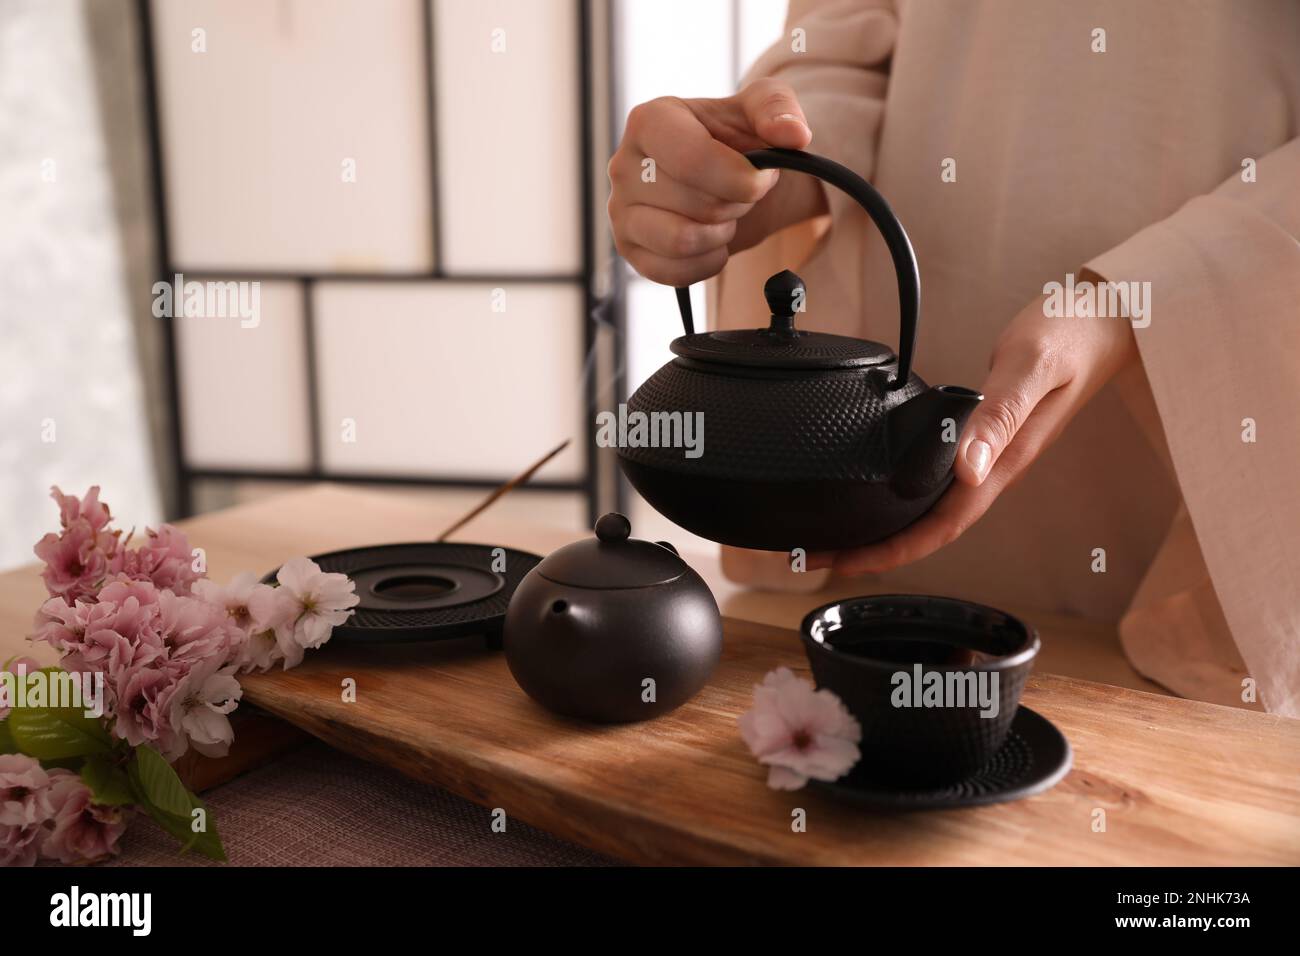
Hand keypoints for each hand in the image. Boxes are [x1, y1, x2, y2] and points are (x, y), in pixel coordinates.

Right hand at [608, 79, 826, 285]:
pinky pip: (674, 273)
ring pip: (682, 241)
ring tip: (725, 215)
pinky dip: (707, 263)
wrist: (719, 175)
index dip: (739, 178)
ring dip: (720, 233)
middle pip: (696, 203)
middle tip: (741, 192)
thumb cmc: (733, 139)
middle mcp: (624, 166)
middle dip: (736, 203)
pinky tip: (713, 240)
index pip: (691, 160)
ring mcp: (620, 212)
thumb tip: (794, 134)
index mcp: (649, 121)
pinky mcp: (629, 250)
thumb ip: (778, 109)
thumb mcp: (759, 110)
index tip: (761, 177)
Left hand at [814, 292, 1139, 575]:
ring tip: (836, 537)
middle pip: (927, 531)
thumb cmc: (1072, 335)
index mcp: (1002, 464)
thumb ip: (999, 417)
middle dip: (872, 552)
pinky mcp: (985, 439)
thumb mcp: (1030, 368)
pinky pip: (938, 484)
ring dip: (884, 531)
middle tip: (814, 558)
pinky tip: (877, 493)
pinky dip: (901, 498)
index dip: (888, 554)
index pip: (938, 529)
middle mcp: (994, 471)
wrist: (1109, 316)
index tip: (841, 563)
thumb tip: (967, 470)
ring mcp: (990, 458)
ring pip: (931, 512)